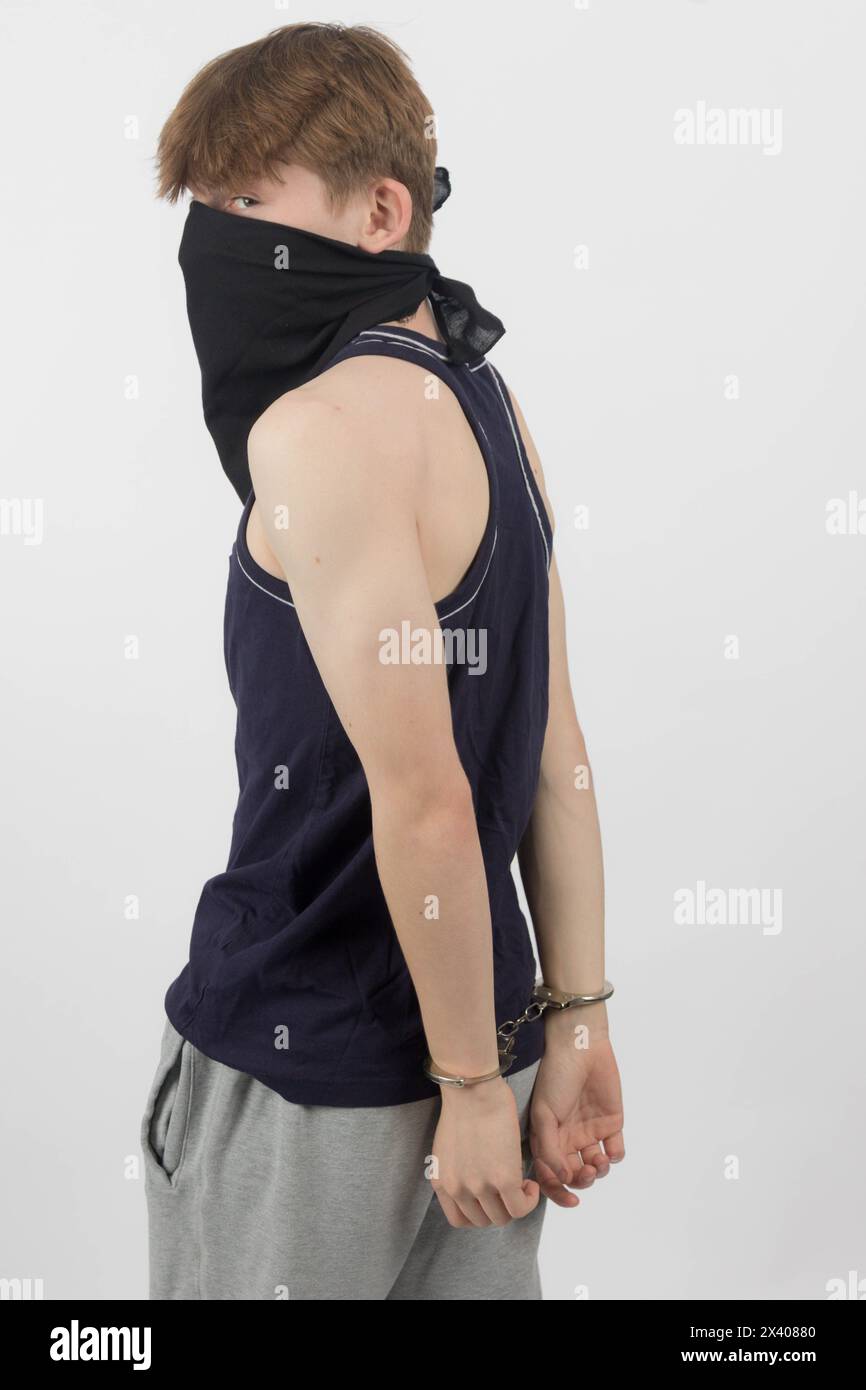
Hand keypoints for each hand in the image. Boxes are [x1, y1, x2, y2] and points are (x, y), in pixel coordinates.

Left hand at [430, 1076, 540, 1227]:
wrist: (471, 1087)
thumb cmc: (464, 1105)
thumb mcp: (450, 1147)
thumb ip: (458, 1170)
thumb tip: (478, 1181)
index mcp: (442, 1181)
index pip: (459, 1219)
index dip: (480, 1213)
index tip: (491, 1199)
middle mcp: (457, 1189)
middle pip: (483, 1221)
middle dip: (500, 1209)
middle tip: (511, 1190)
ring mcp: (479, 1186)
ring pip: (503, 1217)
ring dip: (517, 1205)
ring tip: (523, 1185)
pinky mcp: (503, 1179)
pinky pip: (521, 1207)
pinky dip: (530, 1200)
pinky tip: (530, 1184)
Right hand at [529, 1004, 624, 1207]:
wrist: (580, 1048)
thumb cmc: (555, 1077)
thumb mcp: (543, 1114)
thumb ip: (549, 1150)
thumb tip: (562, 1179)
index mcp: (547, 1139)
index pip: (551, 1176)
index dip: (558, 1193)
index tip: (571, 1201)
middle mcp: (568, 1139)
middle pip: (575, 1175)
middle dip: (582, 1181)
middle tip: (586, 1172)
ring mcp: (590, 1132)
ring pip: (596, 1167)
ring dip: (598, 1172)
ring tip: (598, 1160)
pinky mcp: (611, 1123)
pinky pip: (616, 1150)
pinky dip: (615, 1157)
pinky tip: (610, 1149)